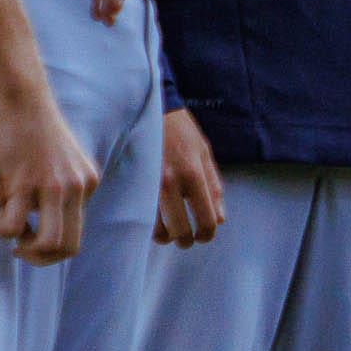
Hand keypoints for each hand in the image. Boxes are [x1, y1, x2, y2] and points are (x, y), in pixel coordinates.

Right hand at [0, 82, 99, 263]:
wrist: (21, 97)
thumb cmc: (32, 128)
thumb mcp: (60, 161)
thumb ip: (58, 189)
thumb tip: (37, 224)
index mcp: (88, 183)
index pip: (77, 233)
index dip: (52, 247)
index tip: (30, 240)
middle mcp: (77, 187)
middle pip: (68, 247)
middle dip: (39, 258)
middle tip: (20, 250)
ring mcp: (53, 186)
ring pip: (46, 243)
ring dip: (21, 244)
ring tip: (8, 223)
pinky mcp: (24, 181)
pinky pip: (12, 226)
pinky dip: (1, 224)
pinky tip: (0, 201)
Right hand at [153, 108, 223, 247]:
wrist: (151, 110)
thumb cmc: (182, 132)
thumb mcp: (205, 154)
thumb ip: (214, 187)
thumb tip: (219, 219)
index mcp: (193, 175)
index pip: (205, 219)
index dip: (207, 234)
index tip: (204, 236)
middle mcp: (170, 182)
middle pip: (180, 230)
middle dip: (186, 240)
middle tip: (187, 239)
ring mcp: (147, 185)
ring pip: (156, 229)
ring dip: (165, 237)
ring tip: (169, 234)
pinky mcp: (131, 184)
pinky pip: (140, 216)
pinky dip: (148, 225)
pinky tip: (153, 221)